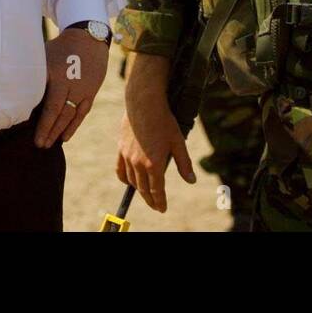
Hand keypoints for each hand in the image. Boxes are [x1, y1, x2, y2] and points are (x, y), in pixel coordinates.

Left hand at [35, 25, 108, 147]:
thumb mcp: (44, 56)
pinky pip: (82, 112)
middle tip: (40, 146)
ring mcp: (84, 89)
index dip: (44, 125)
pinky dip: (74, 125)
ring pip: (73, 116)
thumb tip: (16, 90)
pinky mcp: (92, 91)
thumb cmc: (60, 47)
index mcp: (59, 76)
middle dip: (50, 132)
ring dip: (61, 131)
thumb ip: (34, 73)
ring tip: (51, 144)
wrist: (89, 38)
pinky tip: (65, 136)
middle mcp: (73, 85)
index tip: (36, 139)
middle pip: (62, 115)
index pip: (51, 107)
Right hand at [115, 53, 194, 211]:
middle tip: (155, 206)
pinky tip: (128, 181)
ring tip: (146, 193)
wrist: (143, 103)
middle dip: (150, 200)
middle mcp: (139, 164)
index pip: (157, 191)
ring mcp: (128, 157)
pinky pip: (120, 170)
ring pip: (132, 180)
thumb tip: (191, 181)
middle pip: (143, 189)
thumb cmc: (164, 121)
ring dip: (139, 190)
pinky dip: (124, 178)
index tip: (163, 209)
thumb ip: (184, 163)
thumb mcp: (178, 142)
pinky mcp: (121, 149)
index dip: (160, 202)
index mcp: (154, 164)